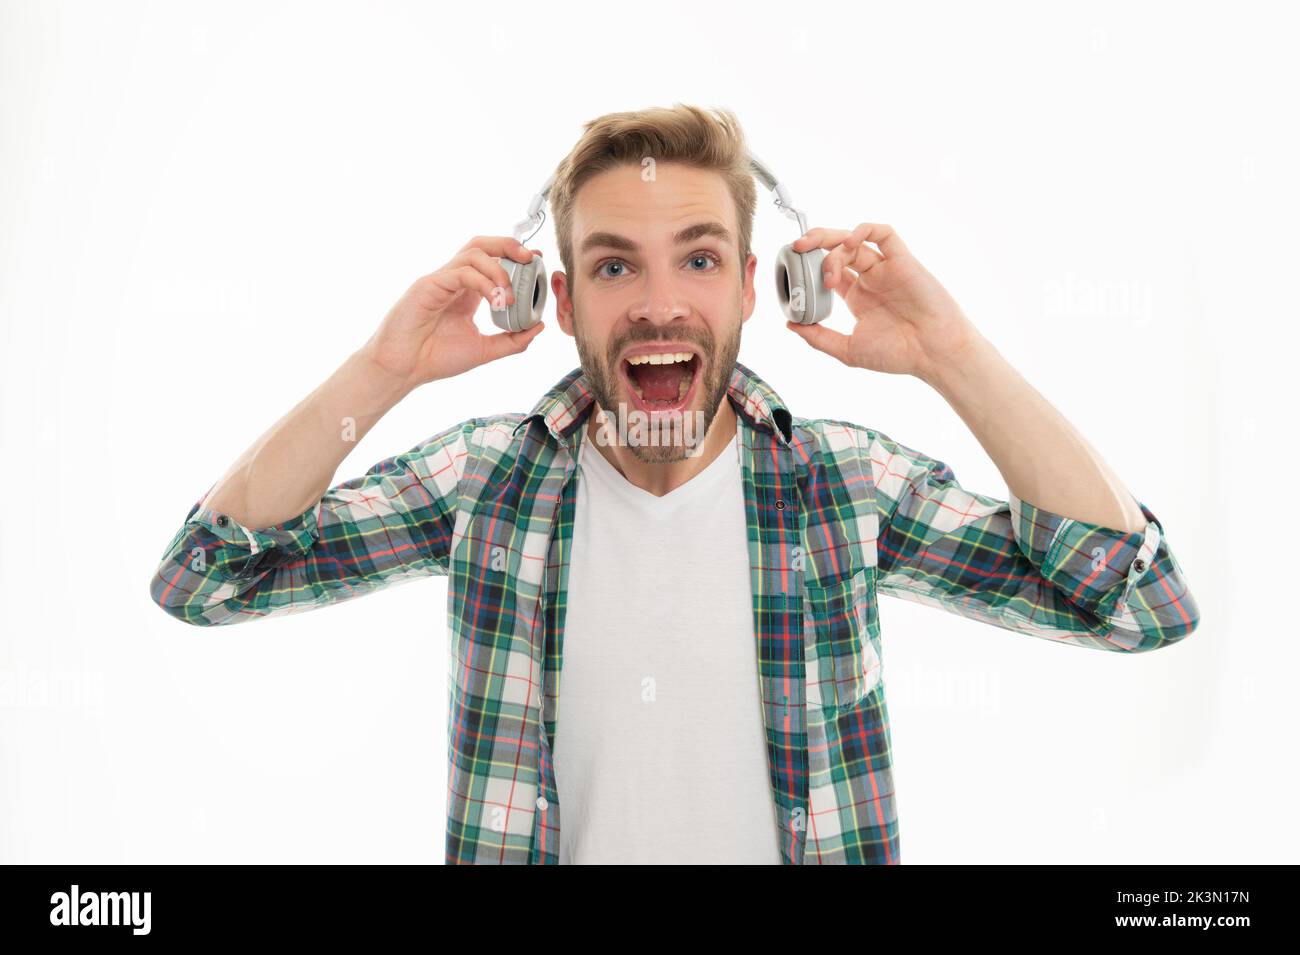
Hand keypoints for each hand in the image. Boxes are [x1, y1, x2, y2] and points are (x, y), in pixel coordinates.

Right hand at [360, 235, 546, 390]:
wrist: (403, 369)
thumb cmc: (435, 358)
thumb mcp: (483, 350)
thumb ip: (511, 340)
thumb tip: (539, 327)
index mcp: (467, 292)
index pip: (492, 260)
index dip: (515, 256)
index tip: (536, 262)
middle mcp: (454, 280)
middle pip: (482, 245)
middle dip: (509, 245)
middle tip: (531, 259)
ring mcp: (441, 280)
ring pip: (473, 253)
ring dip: (498, 270)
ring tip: (510, 296)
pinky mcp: (429, 285)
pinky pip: (462, 273)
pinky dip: (484, 283)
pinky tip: (496, 301)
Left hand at [786, 222, 982, 381]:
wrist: (933, 352)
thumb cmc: (899, 354)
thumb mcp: (848, 350)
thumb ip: (819, 337)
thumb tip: (790, 325)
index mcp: (857, 297)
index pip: (828, 272)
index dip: (809, 268)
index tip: (793, 276)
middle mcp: (870, 279)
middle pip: (837, 250)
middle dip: (815, 244)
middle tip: (796, 248)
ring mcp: (886, 268)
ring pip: (854, 240)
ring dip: (833, 246)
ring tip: (826, 268)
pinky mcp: (902, 259)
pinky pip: (883, 233)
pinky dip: (863, 231)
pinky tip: (849, 245)